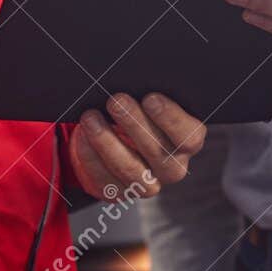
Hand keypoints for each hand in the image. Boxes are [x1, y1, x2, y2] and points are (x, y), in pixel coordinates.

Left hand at [69, 93, 206, 200]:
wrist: (116, 136)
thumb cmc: (140, 111)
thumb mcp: (150, 101)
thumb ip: (152, 95)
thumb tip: (137, 78)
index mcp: (188, 141)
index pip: (189, 136)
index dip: (170, 119)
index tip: (150, 98)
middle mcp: (173, 167)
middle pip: (158, 152)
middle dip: (134, 123)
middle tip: (115, 100)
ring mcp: (147, 184)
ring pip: (129, 168)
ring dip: (107, 140)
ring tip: (91, 118)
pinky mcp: (120, 192)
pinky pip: (105, 178)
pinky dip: (91, 156)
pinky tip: (83, 137)